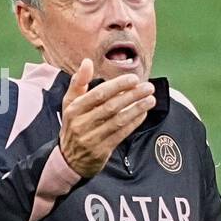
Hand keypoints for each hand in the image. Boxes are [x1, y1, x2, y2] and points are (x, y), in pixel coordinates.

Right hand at [57, 58, 155, 177]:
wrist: (69, 159)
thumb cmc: (73, 124)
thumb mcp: (70, 103)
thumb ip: (78, 82)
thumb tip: (87, 62)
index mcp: (73, 109)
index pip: (98, 94)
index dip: (117, 86)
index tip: (133, 79)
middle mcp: (81, 123)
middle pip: (111, 107)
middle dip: (132, 96)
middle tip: (148, 87)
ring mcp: (91, 138)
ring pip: (118, 121)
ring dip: (137, 109)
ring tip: (150, 99)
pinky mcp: (101, 150)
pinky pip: (121, 134)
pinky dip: (134, 122)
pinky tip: (143, 113)